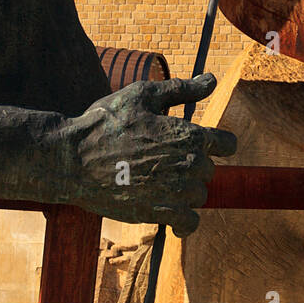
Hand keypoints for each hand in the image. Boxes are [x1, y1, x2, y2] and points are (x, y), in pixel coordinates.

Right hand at [53, 73, 235, 234]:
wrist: (75, 159)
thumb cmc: (108, 121)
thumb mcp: (144, 94)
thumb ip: (183, 89)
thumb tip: (212, 79)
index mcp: (189, 134)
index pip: (228, 144)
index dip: (217, 142)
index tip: (202, 142)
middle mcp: (189, 164)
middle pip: (209, 169)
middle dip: (192, 163)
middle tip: (163, 156)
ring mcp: (176, 192)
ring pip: (199, 194)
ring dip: (186, 188)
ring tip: (159, 178)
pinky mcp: (161, 214)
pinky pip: (189, 223)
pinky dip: (184, 220)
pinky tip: (170, 212)